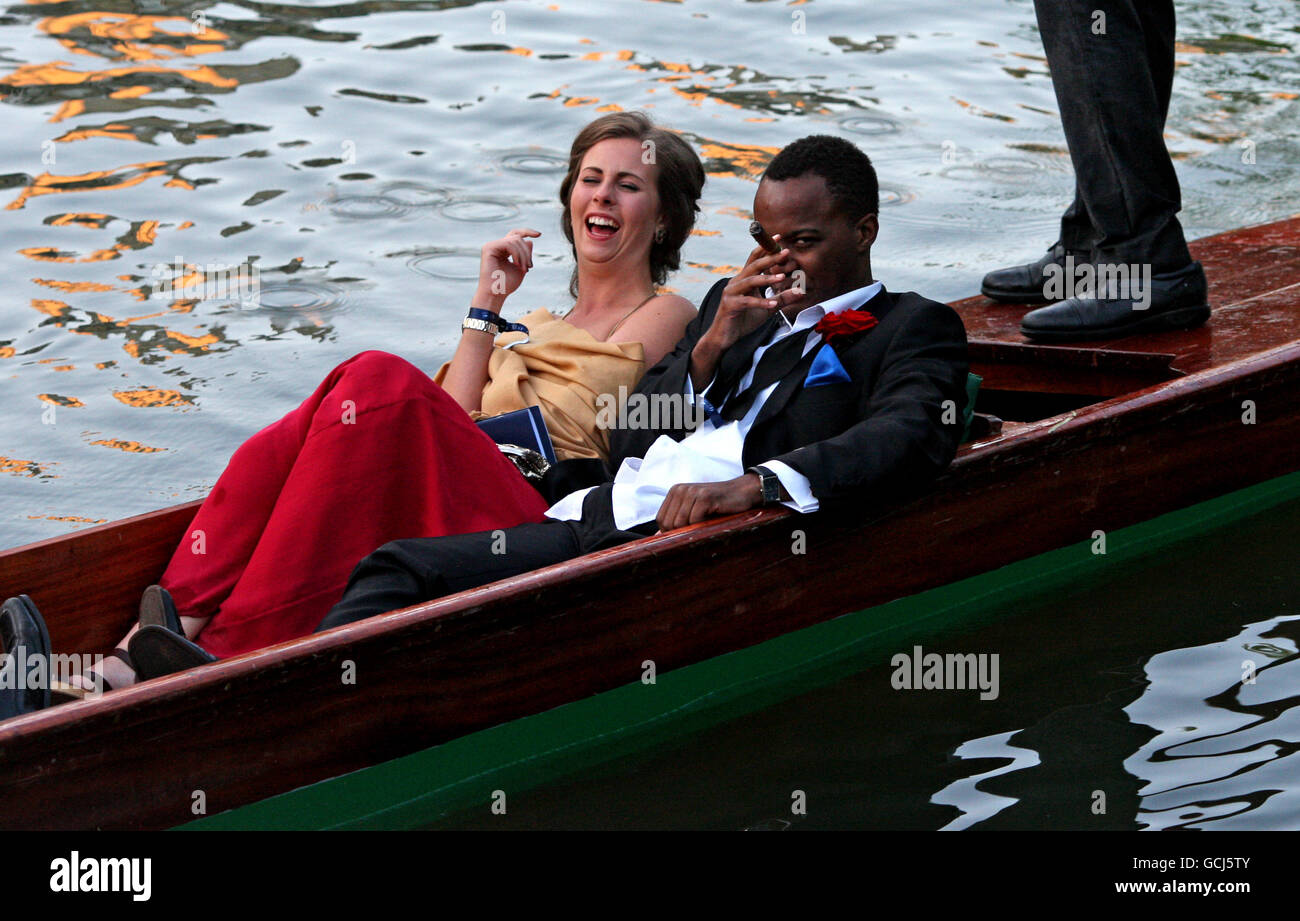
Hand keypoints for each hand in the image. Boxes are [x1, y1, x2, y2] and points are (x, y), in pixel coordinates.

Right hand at [474, 228, 538, 308]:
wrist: (496, 294)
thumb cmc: (507, 284)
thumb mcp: (521, 267)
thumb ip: (525, 255)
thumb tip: (530, 241)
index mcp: (503, 250)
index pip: (515, 235)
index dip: (527, 232)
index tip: (539, 234)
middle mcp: (496, 246)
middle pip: (517, 237)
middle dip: (527, 251)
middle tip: (530, 266)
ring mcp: (491, 246)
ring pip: (515, 240)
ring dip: (524, 255)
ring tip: (524, 269)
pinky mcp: (488, 248)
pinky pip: (508, 244)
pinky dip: (517, 254)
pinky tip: (517, 264)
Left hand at [655, 474, 762, 531]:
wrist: (742, 491)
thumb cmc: (718, 505)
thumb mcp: (694, 511)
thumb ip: (678, 521)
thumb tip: (658, 539)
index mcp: (675, 491)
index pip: (661, 520)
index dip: (670, 532)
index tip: (686, 534)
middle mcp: (680, 489)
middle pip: (668, 523)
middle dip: (682, 532)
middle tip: (699, 529)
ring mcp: (692, 492)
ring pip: (681, 523)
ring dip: (694, 529)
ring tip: (707, 523)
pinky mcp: (704, 497)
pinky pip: (695, 520)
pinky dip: (703, 525)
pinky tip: (713, 518)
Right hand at [689, 237, 801, 385]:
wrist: (724, 337)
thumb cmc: (744, 320)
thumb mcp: (767, 308)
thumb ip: (782, 299)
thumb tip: (801, 292)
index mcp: (744, 279)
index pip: (755, 259)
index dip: (766, 248)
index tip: (779, 238)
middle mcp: (736, 282)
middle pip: (754, 265)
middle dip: (770, 258)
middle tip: (786, 252)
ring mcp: (731, 293)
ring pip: (750, 280)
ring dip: (767, 278)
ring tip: (782, 276)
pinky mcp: (730, 305)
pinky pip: (747, 301)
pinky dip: (761, 302)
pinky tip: (773, 303)